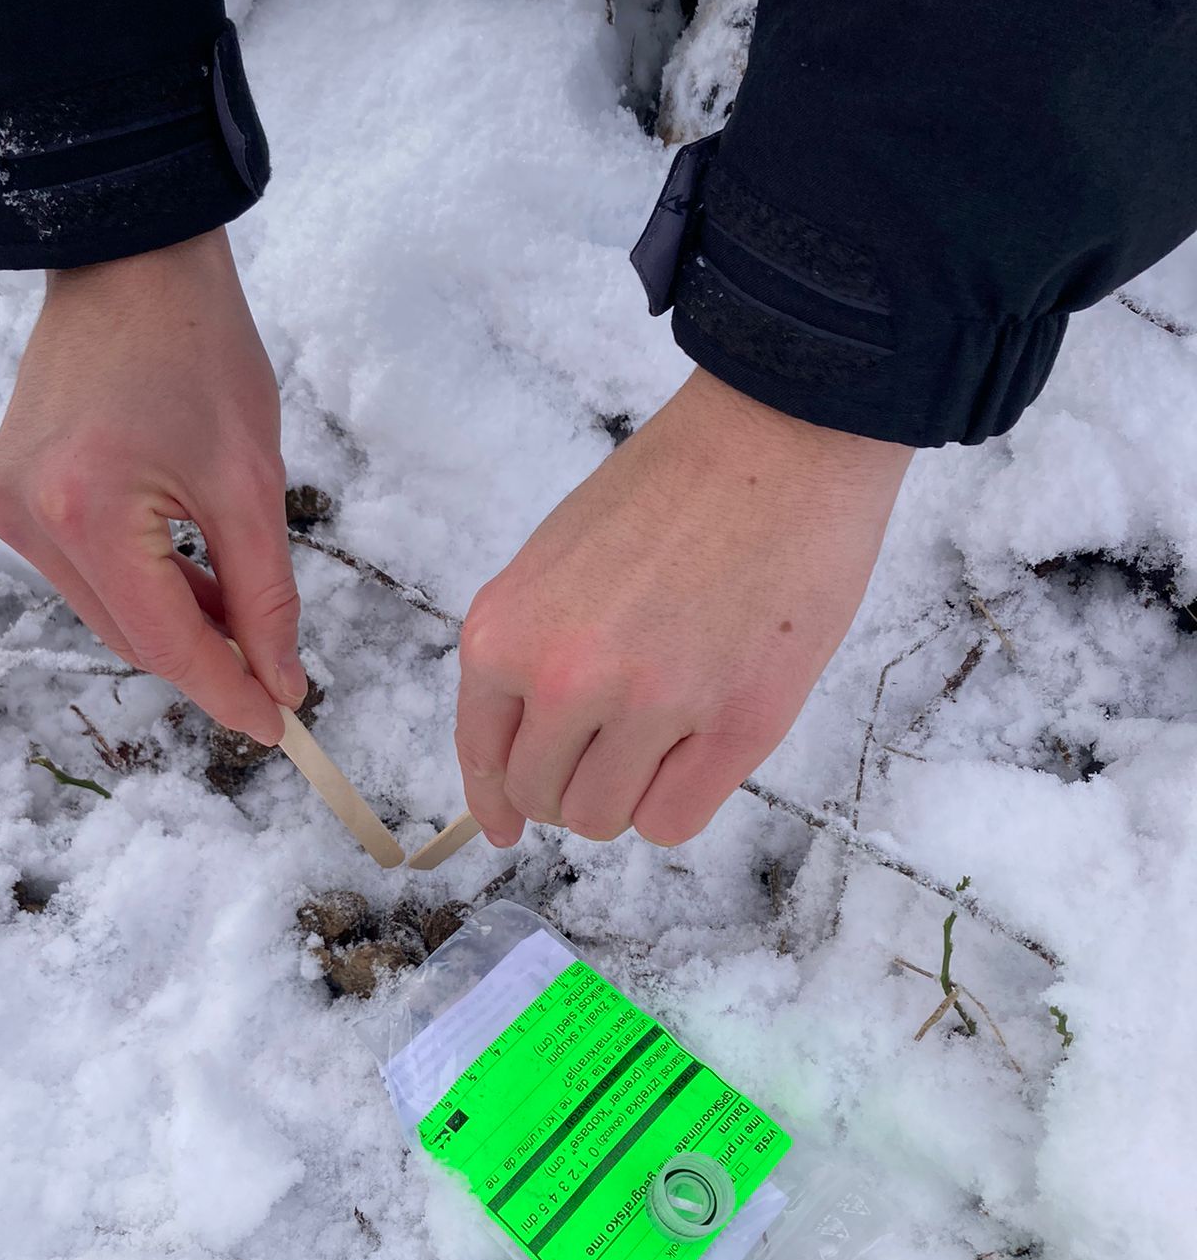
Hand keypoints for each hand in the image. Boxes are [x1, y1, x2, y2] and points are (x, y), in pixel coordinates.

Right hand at [0, 228, 302, 743]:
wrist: (130, 256)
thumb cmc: (199, 349)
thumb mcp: (251, 480)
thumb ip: (266, 596)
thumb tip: (279, 684)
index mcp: (86, 513)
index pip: (162, 643)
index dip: (226, 693)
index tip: (280, 727)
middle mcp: (27, 519)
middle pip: (129, 636)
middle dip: (204, 659)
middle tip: (277, 669)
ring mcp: (7, 506)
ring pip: (107, 610)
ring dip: (173, 621)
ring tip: (237, 601)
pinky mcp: (7, 492)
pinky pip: (84, 572)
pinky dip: (140, 584)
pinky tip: (189, 569)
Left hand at [455, 369, 911, 846]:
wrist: (777, 435)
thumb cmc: (671, 486)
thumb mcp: (556, 562)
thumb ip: (530, 649)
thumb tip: (521, 743)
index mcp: (505, 633)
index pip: (483, 754)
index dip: (495, 800)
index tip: (506, 824)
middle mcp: (563, 679)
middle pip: (544, 796)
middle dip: (570, 786)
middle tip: (613, 748)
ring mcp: (651, 707)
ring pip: (606, 818)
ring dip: (626, 795)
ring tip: (664, 735)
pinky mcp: (737, 725)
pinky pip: (672, 821)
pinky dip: (677, 802)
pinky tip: (699, 751)